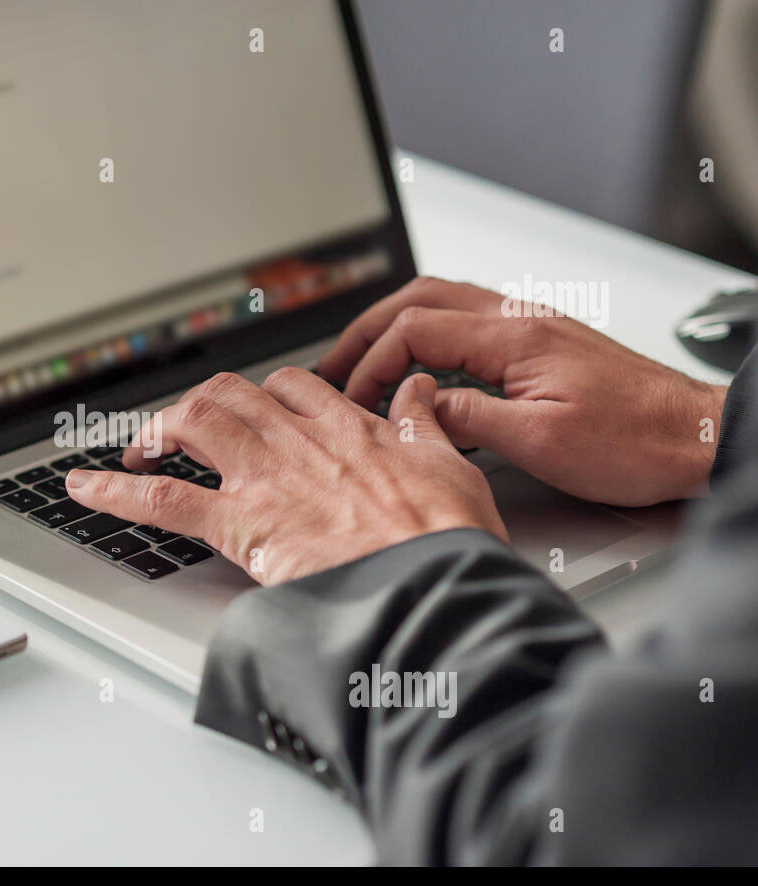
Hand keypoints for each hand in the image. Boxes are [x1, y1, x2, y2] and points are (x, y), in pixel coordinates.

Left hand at [64, 369, 506, 585]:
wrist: (434, 583)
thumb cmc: (447, 537)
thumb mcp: (451, 463)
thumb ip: (425, 423)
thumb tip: (417, 393)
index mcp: (347, 426)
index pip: (289, 387)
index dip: (262, 395)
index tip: (253, 411)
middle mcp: (297, 441)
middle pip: (228, 395)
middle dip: (197, 406)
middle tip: (182, 432)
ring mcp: (263, 478)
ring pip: (190, 425)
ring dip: (156, 432)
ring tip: (137, 451)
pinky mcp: (239, 524)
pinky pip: (161, 500)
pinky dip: (113, 492)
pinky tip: (83, 488)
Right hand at [318, 277, 727, 506]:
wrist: (695, 436)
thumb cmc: (636, 441)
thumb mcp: (541, 443)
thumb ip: (470, 419)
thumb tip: (419, 408)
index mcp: (514, 336)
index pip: (414, 328)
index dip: (371, 363)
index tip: (354, 398)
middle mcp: (521, 319)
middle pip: (420, 298)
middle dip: (367, 330)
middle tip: (335, 365)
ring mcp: (531, 327)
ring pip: (443, 303)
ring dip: (395, 329)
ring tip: (365, 364)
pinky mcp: (541, 343)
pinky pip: (468, 323)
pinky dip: (428, 339)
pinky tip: (420, 371)